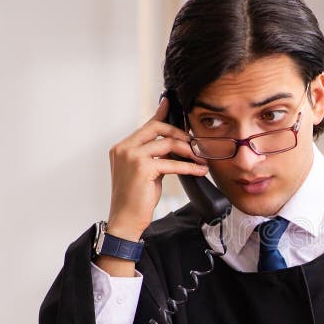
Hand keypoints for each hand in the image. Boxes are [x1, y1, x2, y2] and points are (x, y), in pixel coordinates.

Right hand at [107, 97, 208, 240]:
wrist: (125, 219)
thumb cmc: (136, 198)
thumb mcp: (145, 172)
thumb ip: (154, 156)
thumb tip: (173, 145)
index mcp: (122, 147)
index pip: (146, 126)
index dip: (160, 114)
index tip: (170, 103)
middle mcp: (124, 148)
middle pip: (156, 128)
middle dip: (179, 133)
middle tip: (194, 143)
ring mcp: (131, 157)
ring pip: (167, 143)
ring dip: (188, 150)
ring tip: (201, 158)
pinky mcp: (142, 168)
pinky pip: (172, 163)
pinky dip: (189, 166)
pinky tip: (200, 170)